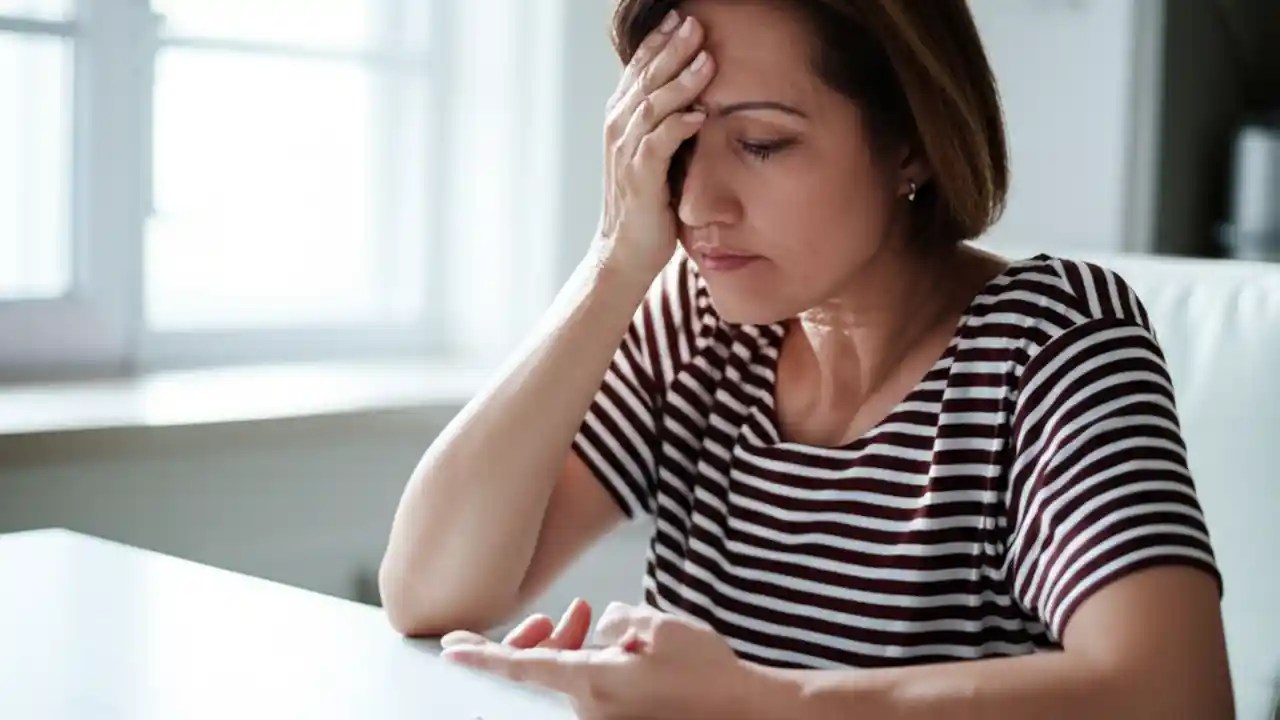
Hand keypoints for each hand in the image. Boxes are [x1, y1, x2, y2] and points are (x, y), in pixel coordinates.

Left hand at [440, 600, 754, 719]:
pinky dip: (604, 670)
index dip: (484, 655)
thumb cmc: (707, 673)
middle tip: (579, 612)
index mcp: (594, 684)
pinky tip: (637, 654)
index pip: (525, 666)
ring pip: (579, 680)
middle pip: (555, 668)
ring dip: (590, 653)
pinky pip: (598, 694)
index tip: (449, 648)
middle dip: (560, 636)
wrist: (746, 714)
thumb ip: (617, 619)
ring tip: (627, 635)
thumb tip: (601, 626)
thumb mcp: (660, 626)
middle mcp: (592, 712)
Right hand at [594, 10, 715, 282]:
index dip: (659, 42)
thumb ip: (664, 122)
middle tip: (696, 25)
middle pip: (646, 79)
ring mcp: (627, 154)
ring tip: (707, 61)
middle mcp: (619, 130)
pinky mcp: (640, 179)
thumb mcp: (653, 153)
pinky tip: (700, 114)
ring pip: (652, 106)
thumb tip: (693, 94)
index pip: (639, 69)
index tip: (682, 17)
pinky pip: (658, 145)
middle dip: (672, 50)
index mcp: (622, 119)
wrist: (625, 251)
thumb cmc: (646, 202)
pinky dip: (678, 126)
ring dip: (680, 82)